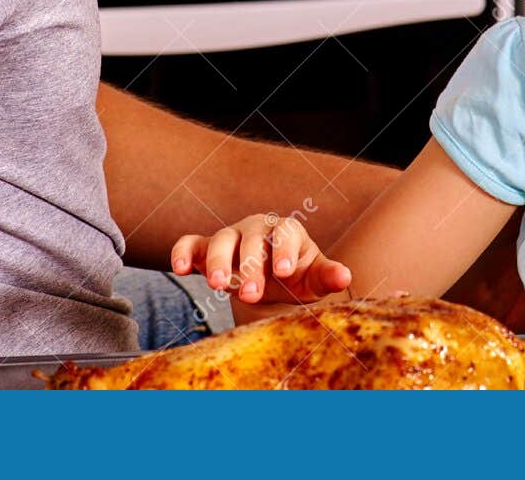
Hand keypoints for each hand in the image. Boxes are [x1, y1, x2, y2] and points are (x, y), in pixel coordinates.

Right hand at [171, 213, 351, 303]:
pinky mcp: (206, 249)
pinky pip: (191, 244)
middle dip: (251, 265)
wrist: (271, 277)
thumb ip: (327, 275)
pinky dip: (182, 252)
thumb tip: (345, 277)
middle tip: (251, 294)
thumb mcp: (313, 278)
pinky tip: (179, 269)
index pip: (286, 233)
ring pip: (221, 239)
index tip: (283, 272)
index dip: (284, 250)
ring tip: (217, 285)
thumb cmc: (296, 275)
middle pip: (251, 238)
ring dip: (218, 260)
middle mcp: (257, 229)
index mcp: (286, 232)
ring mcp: (231, 237)